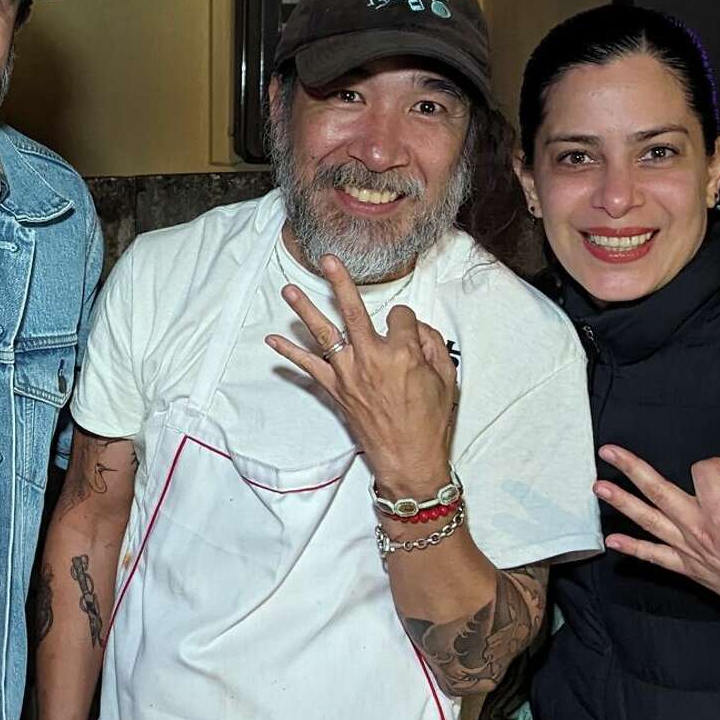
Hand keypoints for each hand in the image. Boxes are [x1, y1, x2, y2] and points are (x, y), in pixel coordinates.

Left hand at [264, 253, 456, 491]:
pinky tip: (272, 341)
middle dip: (340, 282)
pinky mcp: (336, 390)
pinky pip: (308, 367)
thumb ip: (432, 345)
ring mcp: (349, 374)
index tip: (409, 334)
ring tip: (288, 289)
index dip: (406, 322)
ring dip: (305, 310)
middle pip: (353, 311)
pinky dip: (289, 354)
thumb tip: (415, 328)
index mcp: (403, 353)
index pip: (401, 316)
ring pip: (324, 334)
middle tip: (328, 259)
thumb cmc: (431, 422)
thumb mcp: (447, 379)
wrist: (409, 459)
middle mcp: (372, 358)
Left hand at [598, 446, 719, 621]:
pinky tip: (611, 541)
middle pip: (659, 491)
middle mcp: (699, 530)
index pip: (705, 473)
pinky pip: (654, 557)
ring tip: (598, 487)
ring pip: (649, 521)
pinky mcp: (688, 568)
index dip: (719, 466)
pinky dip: (632, 549)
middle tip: (608, 452)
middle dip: (632, 468)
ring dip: (622, 502)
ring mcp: (689, 550)